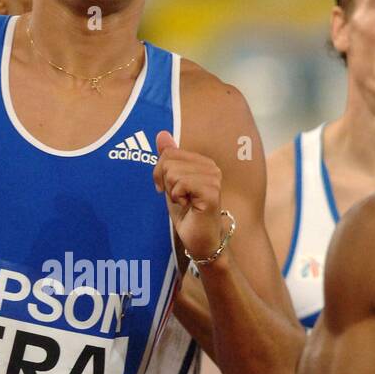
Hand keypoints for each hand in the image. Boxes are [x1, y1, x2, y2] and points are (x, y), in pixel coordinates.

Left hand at [153, 131, 224, 262]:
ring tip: (185, 203)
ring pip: (173, 172)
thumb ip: (168, 158)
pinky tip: (188, 206)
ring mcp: (213, 179)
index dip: (160, 172)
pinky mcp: (211, 192)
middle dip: (165, 182)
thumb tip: (162, 134)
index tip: (168, 189)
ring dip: (172, 192)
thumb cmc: (186, 213)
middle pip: (168, 161)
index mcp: (203, 162)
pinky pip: (181, 184)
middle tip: (178, 198)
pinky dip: (177, 198)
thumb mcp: (171, 183)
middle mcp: (211, 167)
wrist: (199, 239)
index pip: (169, 153)